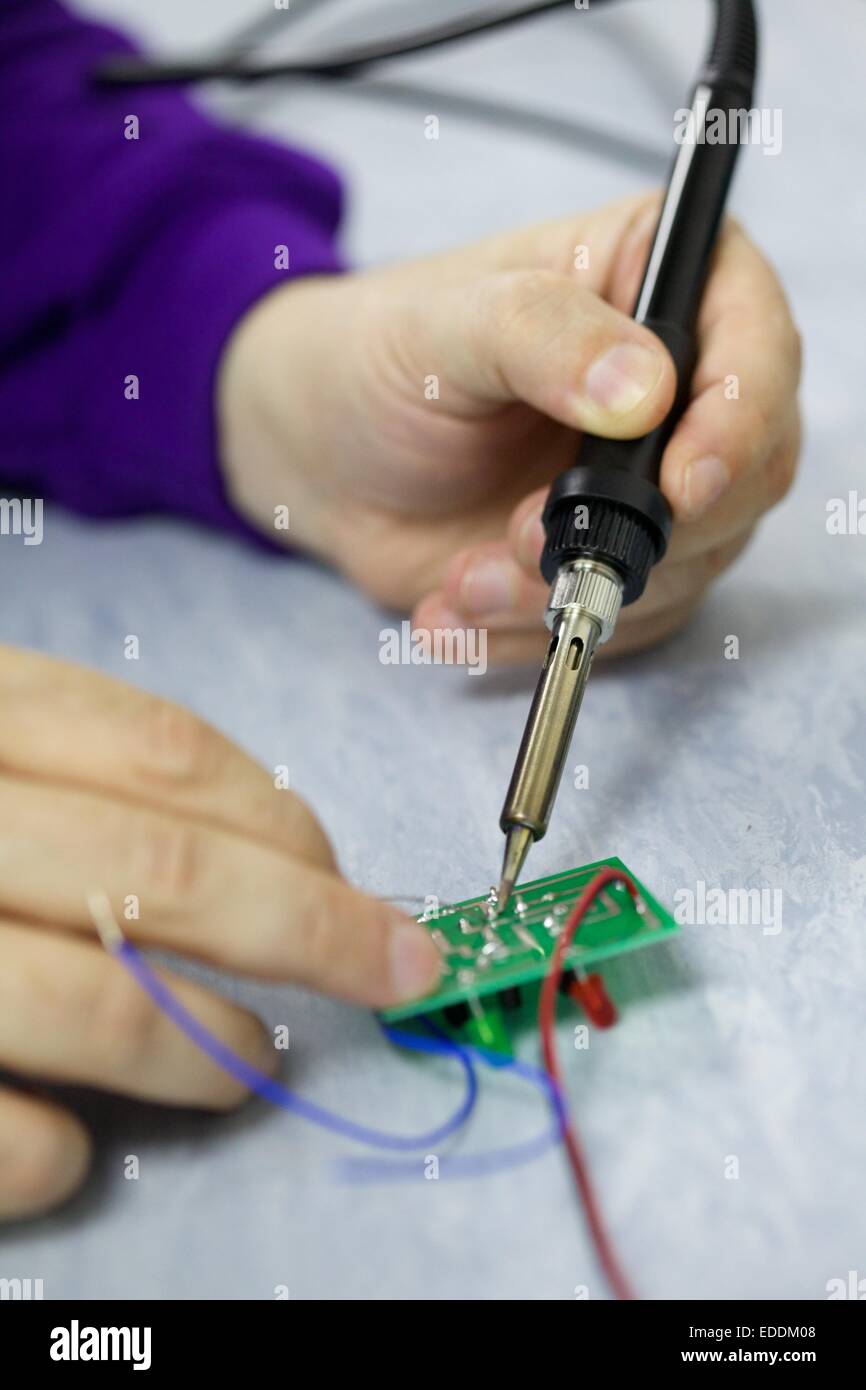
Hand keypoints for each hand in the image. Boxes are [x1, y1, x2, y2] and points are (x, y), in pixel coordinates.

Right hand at [0, 646, 439, 1219]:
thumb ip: (92, 782)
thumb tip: (279, 862)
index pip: (169, 757)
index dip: (290, 828)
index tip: (359, 885)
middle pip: (161, 869)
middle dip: (312, 931)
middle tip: (396, 969)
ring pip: (97, 1003)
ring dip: (207, 1047)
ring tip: (250, 1064)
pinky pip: (0, 1137)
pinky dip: (63, 1152)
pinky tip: (79, 1144)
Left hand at [219, 193, 800, 661]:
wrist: (320, 456)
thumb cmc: (378, 360)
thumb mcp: (443, 327)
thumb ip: (542, 336)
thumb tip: (644, 387)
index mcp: (655, 284)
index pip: (756, 346)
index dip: (740, 421)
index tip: (683, 486)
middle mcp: (678, 389)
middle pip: (748, 473)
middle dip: (644, 532)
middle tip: (526, 537)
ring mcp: (652, 483)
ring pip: (686, 565)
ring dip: (575, 590)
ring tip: (465, 578)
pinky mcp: (616, 558)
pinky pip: (621, 618)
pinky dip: (537, 630)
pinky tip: (456, 607)